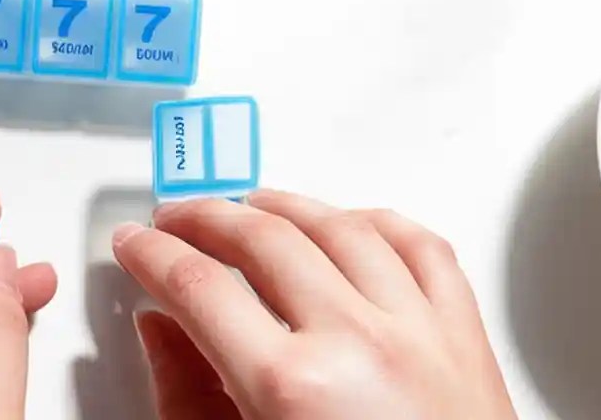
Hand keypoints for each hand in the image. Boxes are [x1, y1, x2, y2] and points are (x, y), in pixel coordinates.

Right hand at [117, 190, 516, 419]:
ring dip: (282, 204)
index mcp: (292, 389)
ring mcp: (420, 333)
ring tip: (248, 205)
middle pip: (263, 238)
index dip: (153, 255)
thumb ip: (190, 396)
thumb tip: (161, 330)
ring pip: (340, 224)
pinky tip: (344, 221)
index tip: (137, 245)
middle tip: (175, 220)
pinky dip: (374, 220)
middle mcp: (359, 346)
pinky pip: (419, 245)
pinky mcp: (464, 336)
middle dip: (204, 217)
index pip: (198, 286)